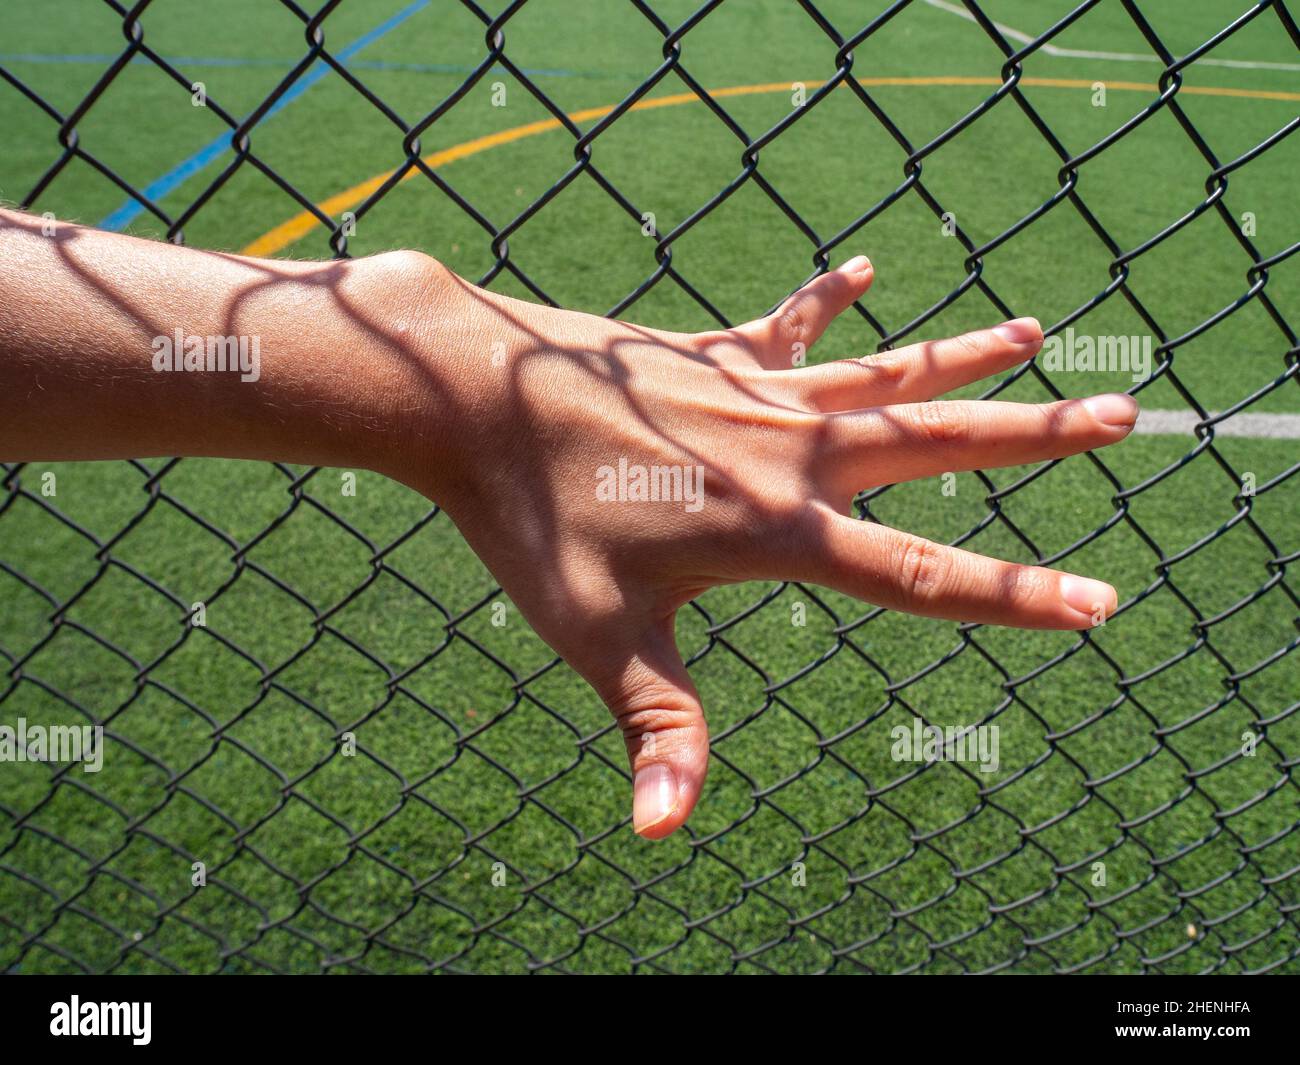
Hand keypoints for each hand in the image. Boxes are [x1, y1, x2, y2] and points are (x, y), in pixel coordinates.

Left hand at [388, 255, 1136, 838]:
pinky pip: (786, 327)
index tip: (1102, 602)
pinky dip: (826, 301)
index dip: (1019, 598)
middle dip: (1037, 437)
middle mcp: (789, 452)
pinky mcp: (709, 356)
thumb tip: (663, 831)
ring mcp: (753, 392)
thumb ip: (654, 724)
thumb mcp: (597, 633)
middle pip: (940, 443)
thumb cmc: (531, 520)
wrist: (475, 394)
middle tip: (1124, 417)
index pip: (924, 577)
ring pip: (885, 373)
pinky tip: (865, 270)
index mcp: (778, 529)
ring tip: (1031, 332)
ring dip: (962, 356)